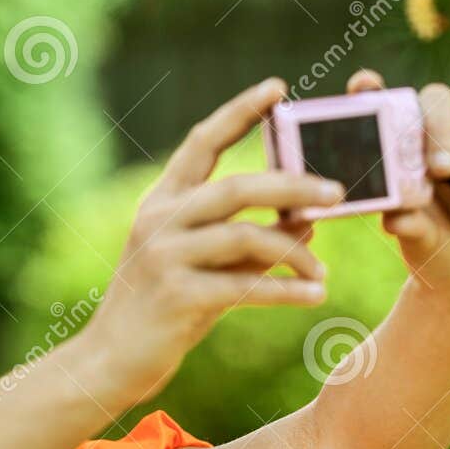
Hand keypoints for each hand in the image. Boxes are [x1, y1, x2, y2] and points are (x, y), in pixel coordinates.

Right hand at [85, 77, 340, 407]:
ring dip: (295, 253)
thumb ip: (250, 244)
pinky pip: (246, 286)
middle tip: (336, 193)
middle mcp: (160, 220)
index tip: (279, 88)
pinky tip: (315, 296)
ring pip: (246, 237)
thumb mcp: (205, 267)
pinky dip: (285, 290)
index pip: (202, 142)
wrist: (113, 360)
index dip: (240, 112)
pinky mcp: (178, 296)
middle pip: (237, 187)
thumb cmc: (163, 310)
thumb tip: (310, 226)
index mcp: (162, 201)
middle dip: (292, 186)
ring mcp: (165, 256)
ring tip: (322, 272)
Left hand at [347, 69, 449, 297]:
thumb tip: (397, 219)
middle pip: (439, 99)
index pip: (386, 108)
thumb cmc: (436, 252)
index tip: (364, 84)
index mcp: (403, 153)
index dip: (372, 89)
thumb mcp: (417, 244)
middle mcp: (436, 138)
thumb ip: (408, 228)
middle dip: (440, 132)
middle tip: (440, 172)